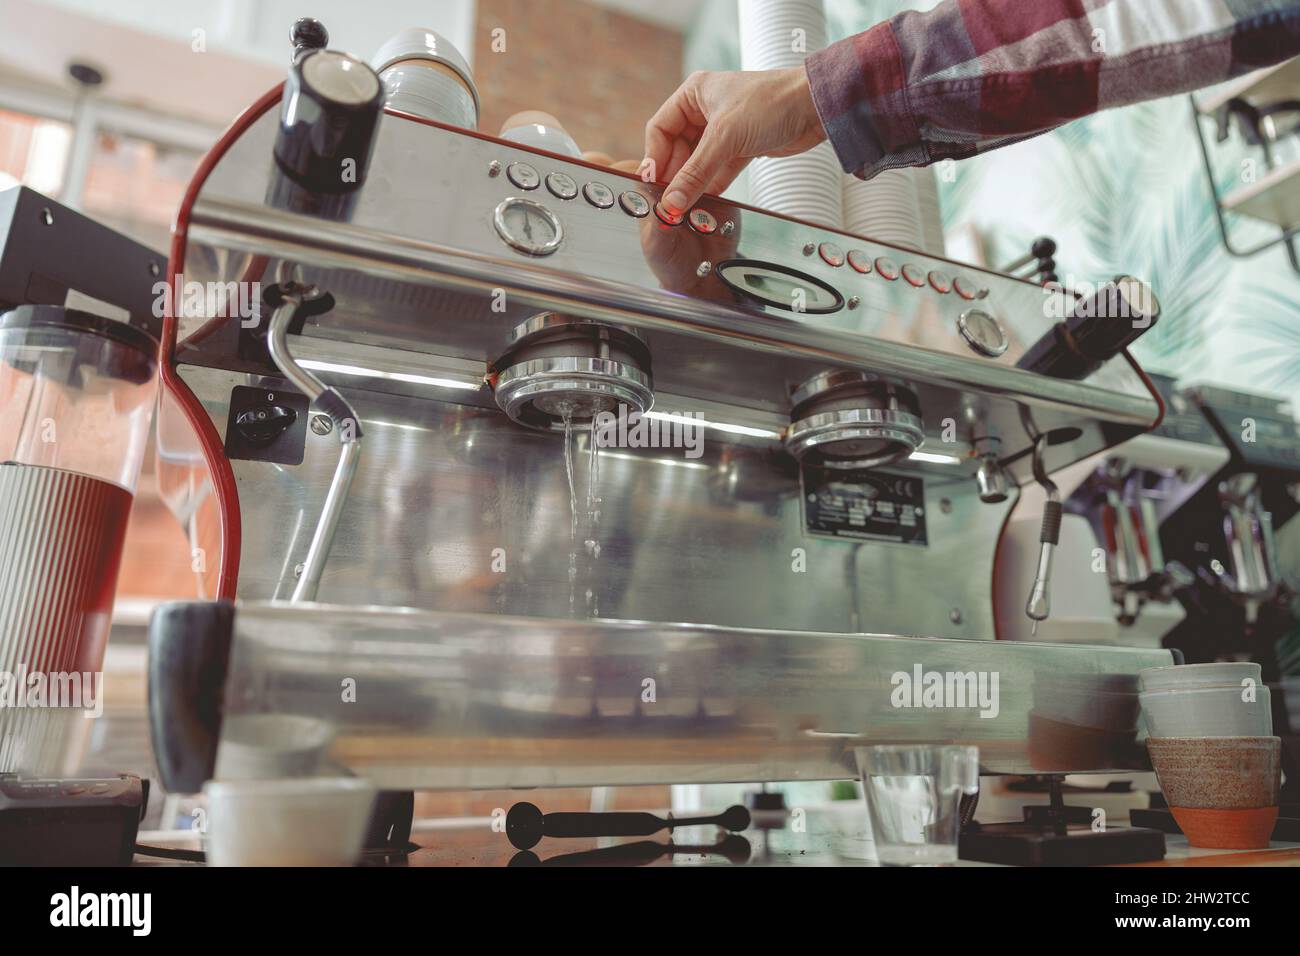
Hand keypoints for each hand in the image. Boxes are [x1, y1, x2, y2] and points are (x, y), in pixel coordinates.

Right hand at [644, 67, 826, 216]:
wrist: (816, 107)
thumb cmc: (772, 102)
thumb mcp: (726, 138)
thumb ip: (696, 173)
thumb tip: (672, 202)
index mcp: (693, 94)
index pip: (660, 130)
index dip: (655, 159)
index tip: (653, 185)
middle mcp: (704, 110)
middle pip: (676, 149)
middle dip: (674, 176)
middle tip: (668, 202)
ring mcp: (723, 130)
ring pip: (697, 162)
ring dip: (691, 184)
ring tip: (684, 208)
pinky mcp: (740, 147)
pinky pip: (716, 170)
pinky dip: (710, 186)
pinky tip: (704, 204)